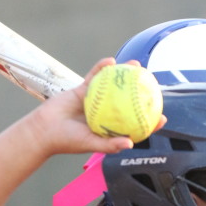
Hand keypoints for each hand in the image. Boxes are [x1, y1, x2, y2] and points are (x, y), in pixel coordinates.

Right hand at [29, 58, 143, 156]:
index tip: (162, 118)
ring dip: (125, 75)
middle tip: (154, 85)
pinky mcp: (83, 90)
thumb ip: (109, 145)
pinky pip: (94, 76)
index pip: (134, 125)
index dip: (149, 122)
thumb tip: (130, 144)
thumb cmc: (67, 140)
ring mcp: (95, 101)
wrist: (43, 129)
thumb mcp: (90, 143)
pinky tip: (111, 61)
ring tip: (136, 65)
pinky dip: (101, 68)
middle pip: (128, 102)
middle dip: (141, 94)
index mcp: (110, 129)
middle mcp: (106, 114)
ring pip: (114, 86)